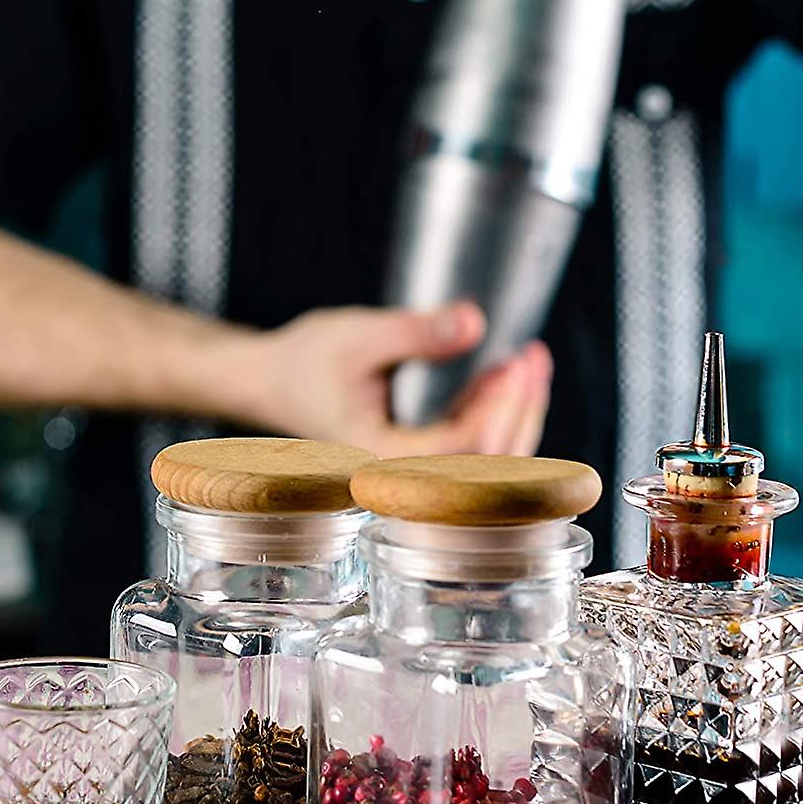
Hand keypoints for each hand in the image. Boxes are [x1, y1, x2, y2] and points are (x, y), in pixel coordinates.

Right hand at [240, 300, 552, 457]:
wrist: (271, 382)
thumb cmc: (303, 362)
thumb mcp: (356, 336)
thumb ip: (414, 332)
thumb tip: (475, 323)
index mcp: (384, 461)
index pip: (465, 450)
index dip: (500, 408)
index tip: (515, 363)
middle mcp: (405, 480)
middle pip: (489, 465)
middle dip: (520, 409)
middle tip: (531, 357)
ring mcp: (417, 475)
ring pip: (490, 464)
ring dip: (518, 414)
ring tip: (530, 362)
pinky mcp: (425, 460)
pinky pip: (477, 453)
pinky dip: (501, 417)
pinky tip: (512, 381)